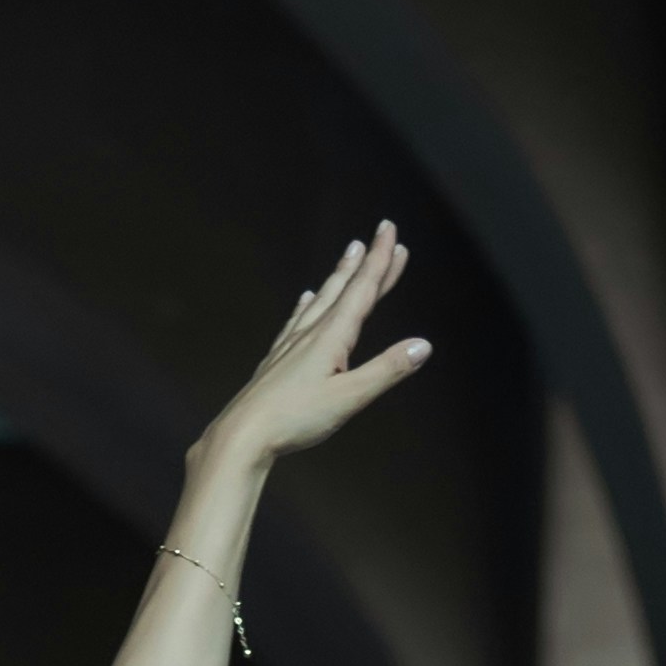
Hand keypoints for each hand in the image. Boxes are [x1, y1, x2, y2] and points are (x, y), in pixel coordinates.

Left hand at [208, 223, 427, 466]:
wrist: (242, 435)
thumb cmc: (294, 418)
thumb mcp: (349, 398)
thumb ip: (386, 370)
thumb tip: (423, 345)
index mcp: (331, 337)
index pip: (362, 290)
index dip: (379, 260)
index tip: (389, 230)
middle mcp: (310, 333)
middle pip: (343, 289)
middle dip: (365, 262)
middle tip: (378, 235)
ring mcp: (290, 345)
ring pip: (320, 300)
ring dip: (339, 276)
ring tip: (348, 255)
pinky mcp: (277, 360)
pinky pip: (297, 320)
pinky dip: (307, 304)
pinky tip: (305, 300)